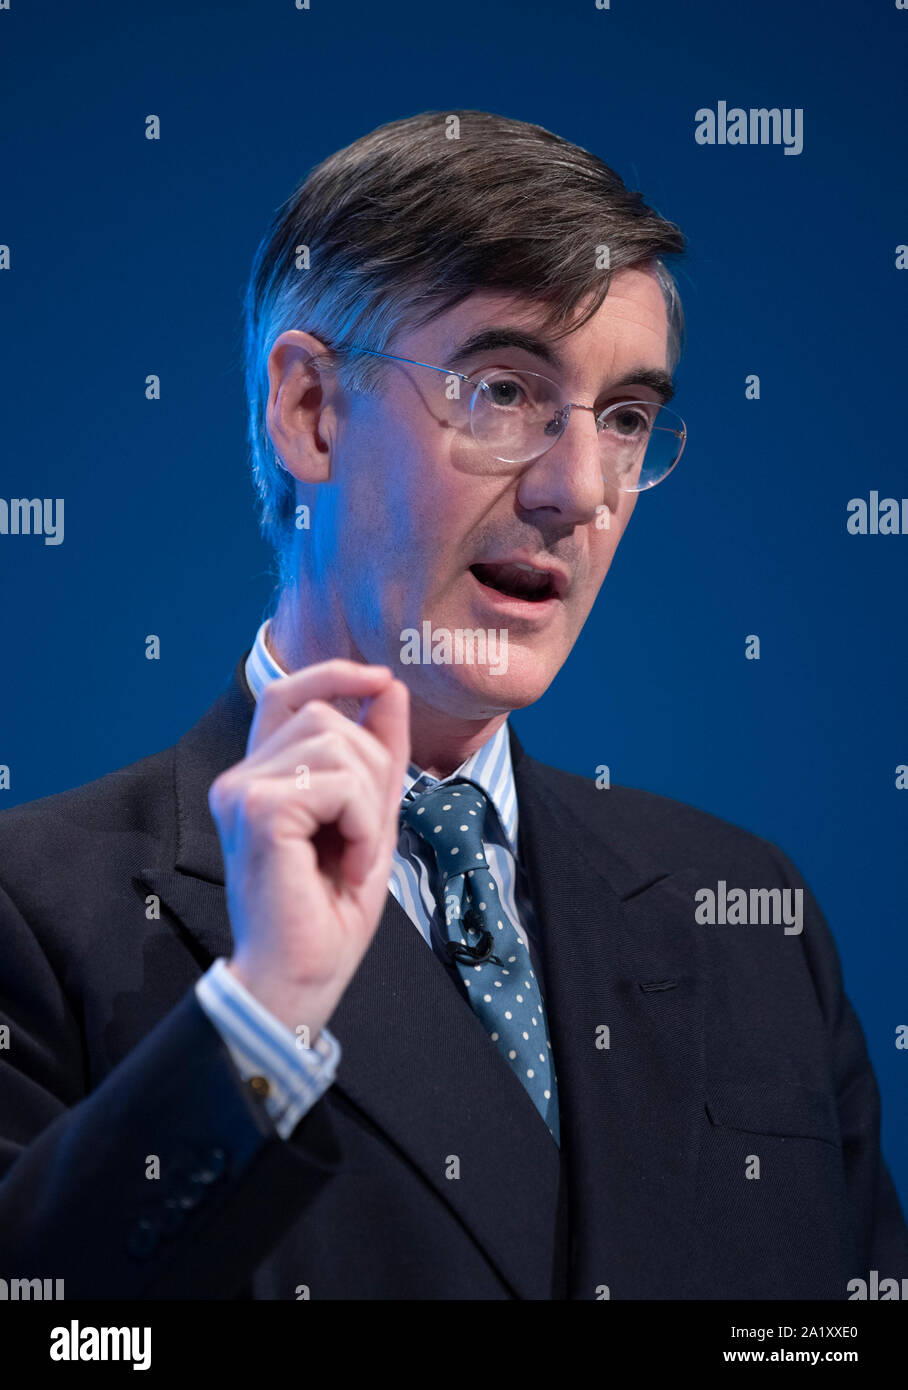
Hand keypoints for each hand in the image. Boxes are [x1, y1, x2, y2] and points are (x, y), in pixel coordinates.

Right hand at [208, 660, 409, 1039]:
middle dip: (371, 767)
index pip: (287, 693)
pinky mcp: (258, 810)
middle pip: (327, 716)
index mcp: (259, 777)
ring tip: (352, 854)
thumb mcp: (368, 816)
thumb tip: (390, 687)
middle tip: (362, 837)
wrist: (301, 976)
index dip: (334, 674)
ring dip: (367, 803)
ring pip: (337, 744)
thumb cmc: (328, 910)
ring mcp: (243, 790)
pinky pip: (338, 782)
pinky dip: (361, 823)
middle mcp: (240, 777)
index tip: (383, 681)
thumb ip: (377, 752)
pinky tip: (346, 863)